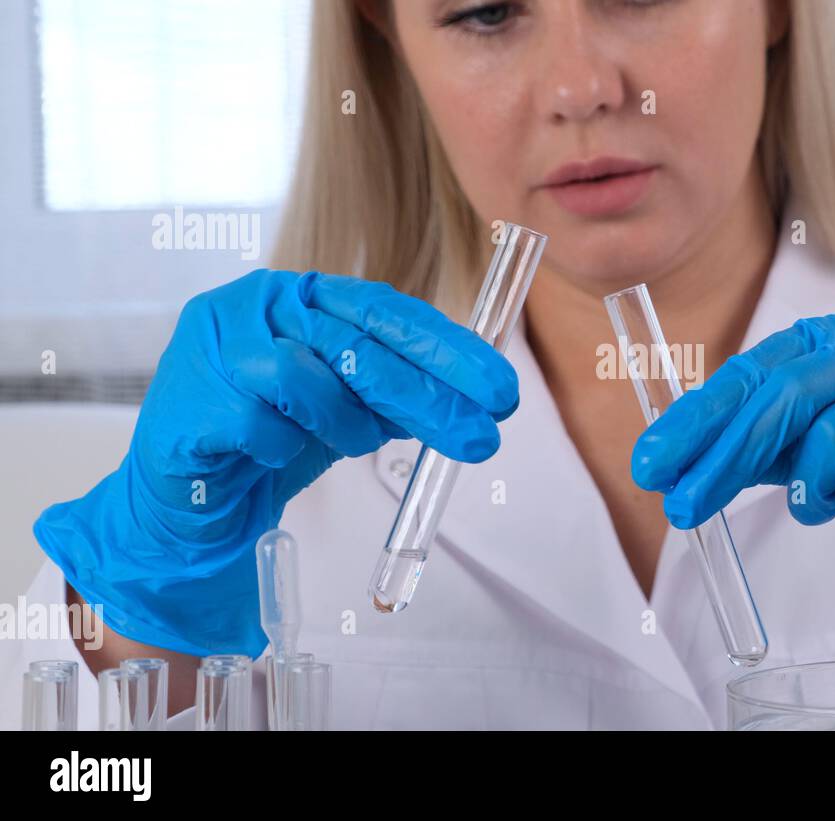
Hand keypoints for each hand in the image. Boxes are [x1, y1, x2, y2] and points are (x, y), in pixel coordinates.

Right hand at [34, 269, 517, 657]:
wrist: (186, 490)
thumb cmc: (272, 433)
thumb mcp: (347, 408)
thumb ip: (397, 395)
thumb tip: (477, 403)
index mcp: (305, 295)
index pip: (390, 312)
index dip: (448, 350)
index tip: (500, 389)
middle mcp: (261, 304)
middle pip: (361, 346)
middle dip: (430, 398)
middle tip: (482, 438)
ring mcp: (219, 345)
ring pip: (311, 382)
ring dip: (346, 426)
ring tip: (351, 445)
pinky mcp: (191, 397)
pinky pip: (263, 427)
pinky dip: (283, 448)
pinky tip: (273, 453)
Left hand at [630, 306, 834, 650]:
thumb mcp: (801, 441)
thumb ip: (745, 446)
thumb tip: (670, 470)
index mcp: (822, 340)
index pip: (746, 374)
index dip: (695, 420)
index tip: (651, 462)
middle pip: (783, 396)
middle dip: (725, 457)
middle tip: (684, 506)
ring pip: (831, 434)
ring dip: (811, 486)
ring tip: (813, 506)